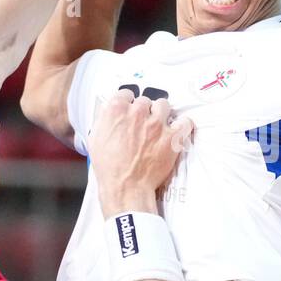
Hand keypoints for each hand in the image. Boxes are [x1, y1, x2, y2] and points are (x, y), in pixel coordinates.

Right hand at [89, 89, 192, 213]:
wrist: (126, 187)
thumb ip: (103, 120)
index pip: (126, 93)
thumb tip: (108, 111)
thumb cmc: (108, 167)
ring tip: (158, 125)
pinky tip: (177, 130)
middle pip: (145, 100)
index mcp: (116, 110)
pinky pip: (185, 122)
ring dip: (161, 113)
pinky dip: (182, 125)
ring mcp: (157, 124)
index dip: (127, 103)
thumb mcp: (95, 139)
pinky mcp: (172, 137)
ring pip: (164, 105)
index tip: (129, 110)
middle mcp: (137, 112)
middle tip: (142, 124)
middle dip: (143, 111)